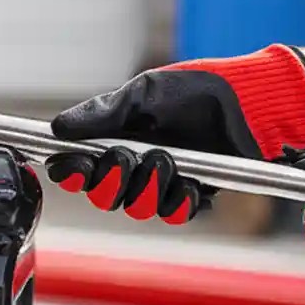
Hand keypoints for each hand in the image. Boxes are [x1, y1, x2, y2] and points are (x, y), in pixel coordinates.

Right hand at [46, 44, 304, 222]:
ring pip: (136, 208)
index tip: (74, 166)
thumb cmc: (194, 90)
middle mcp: (133, 167)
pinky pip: (173, 214)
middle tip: (126, 157)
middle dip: (111, 180)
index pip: (77, 169)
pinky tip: (190, 184)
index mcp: (113, 141)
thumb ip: (101, 113)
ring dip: (147, 188)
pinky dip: (178, 201)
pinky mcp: (190, 195)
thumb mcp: (143, 94)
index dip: (70, 173)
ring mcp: (161, 184)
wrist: (247, 103)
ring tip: (166, 161)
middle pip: (102, 196)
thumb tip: (58, 127)